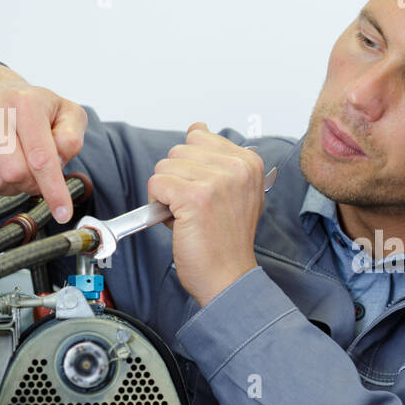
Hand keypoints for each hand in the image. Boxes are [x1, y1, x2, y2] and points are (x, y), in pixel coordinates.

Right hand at [0, 62, 86, 222]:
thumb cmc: (35, 109)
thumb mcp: (67, 114)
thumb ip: (72, 136)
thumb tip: (61, 153)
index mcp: (25, 102)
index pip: (41, 158)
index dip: (54, 190)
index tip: (62, 214)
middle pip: (14, 174)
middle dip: (30, 183)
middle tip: (34, 171)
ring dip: (8, 185)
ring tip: (13, 164)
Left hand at [147, 122, 265, 305]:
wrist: (228, 277)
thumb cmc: (226, 240)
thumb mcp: (234, 190)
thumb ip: (217, 158)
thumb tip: (197, 128)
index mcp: (248, 162)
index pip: (199, 138)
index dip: (192, 166)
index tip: (205, 192)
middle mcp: (236, 168)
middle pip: (179, 151)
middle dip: (177, 179)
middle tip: (196, 208)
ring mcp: (217, 181)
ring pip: (164, 166)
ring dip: (167, 192)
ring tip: (188, 216)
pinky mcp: (195, 197)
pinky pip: (156, 183)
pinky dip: (157, 205)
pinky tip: (178, 221)